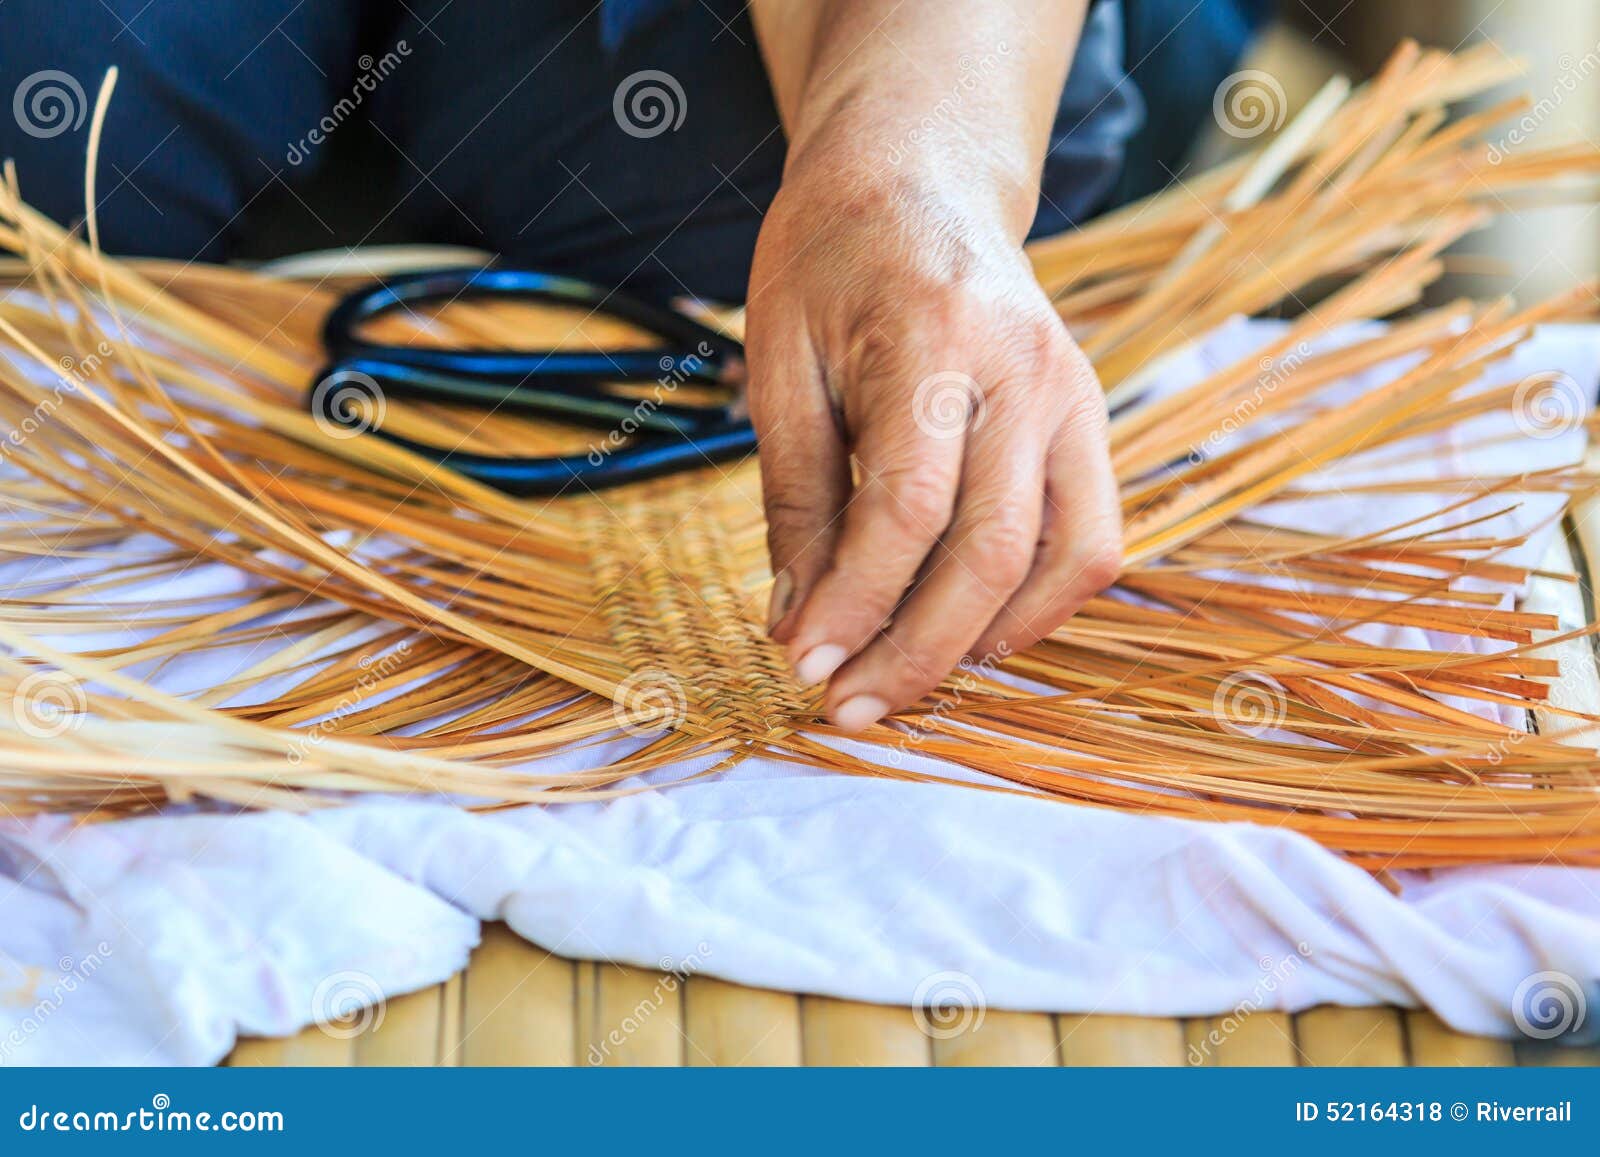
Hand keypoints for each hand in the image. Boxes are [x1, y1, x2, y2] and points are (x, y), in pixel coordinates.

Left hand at [746, 160, 1121, 732]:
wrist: (920, 182)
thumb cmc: (831, 261)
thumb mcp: (780, 361)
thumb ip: (797, 494)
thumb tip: (801, 623)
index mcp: (934, 336)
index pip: (909, 506)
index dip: (856, 602)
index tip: (801, 663)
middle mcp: (1027, 369)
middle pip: (991, 550)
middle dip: (914, 651)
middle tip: (842, 704)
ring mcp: (1074, 397)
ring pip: (1059, 560)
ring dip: (980, 645)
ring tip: (898, 683)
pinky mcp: (1089, 423)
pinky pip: (1090, 542)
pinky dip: (1036, 608)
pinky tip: (966, 636)